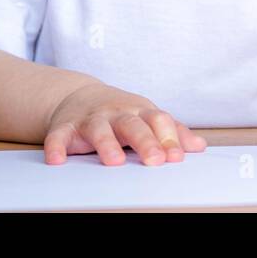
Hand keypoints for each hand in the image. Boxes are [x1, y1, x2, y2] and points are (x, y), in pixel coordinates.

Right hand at [44, 83, 206, 166]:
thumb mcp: (148, 117)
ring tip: (114, 162)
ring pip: (99, 129)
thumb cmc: (122, 112)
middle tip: (156, 160)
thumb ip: (172, 132)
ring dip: (106, 144)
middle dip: (145, 142)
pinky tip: (58, 160)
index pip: (158, 121)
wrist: (80, 96)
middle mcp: (117, 113)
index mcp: (140, 112)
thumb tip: (200, 147)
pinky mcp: (65, 127)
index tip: (177, 157)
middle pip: (133, 125)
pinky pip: (59, 136)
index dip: (168, 138)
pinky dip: (56, 147)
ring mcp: (91, 119)